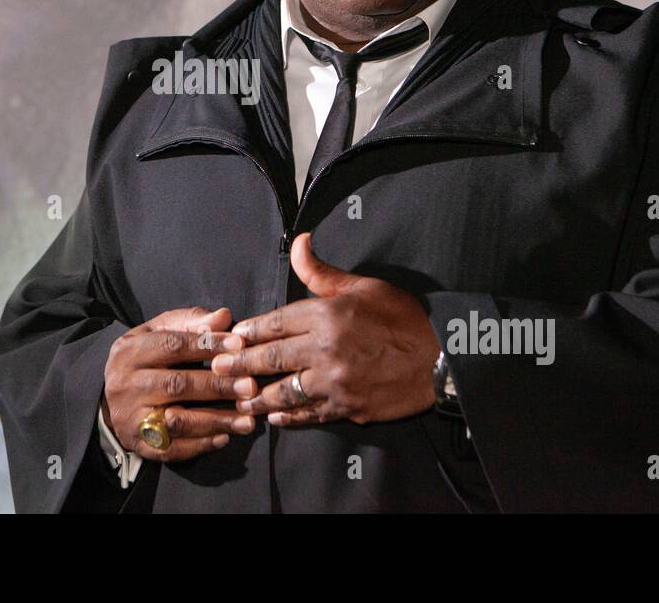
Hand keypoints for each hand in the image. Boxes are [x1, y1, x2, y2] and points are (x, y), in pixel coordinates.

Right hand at [102, 306, 258, 461]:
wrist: (110, 399)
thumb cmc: (145, 358)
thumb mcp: (158, 332)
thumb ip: (191, 322)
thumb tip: (224, 317)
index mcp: (129, 351)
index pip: (171, 345)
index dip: (207, 345)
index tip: (239, 345)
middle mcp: (126, 385)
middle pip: (176, 385)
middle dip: (217, 386)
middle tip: (250, 386)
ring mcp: (130, 418)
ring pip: (177, 421)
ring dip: (216, 420)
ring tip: (248, 419)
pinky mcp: (139, 444)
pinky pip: (172, 449)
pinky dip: (201, 444)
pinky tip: (225, 437)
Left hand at [212, 233, 440, 426]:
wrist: (442, 360)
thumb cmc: (403, 318)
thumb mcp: (364, 286)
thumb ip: (322, 271)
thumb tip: (298, 241)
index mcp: (328, 315)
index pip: (276, 322)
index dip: (249, 331)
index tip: (231, 336)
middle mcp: (327, 350)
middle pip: (272, 358)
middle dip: (240, 364)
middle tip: (217, 367)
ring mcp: (336, 383)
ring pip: (285, 392)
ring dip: (258, 397)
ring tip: (239, 400)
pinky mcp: (349, 408)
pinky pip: (310, 414)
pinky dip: (290, 417)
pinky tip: (275, 418)